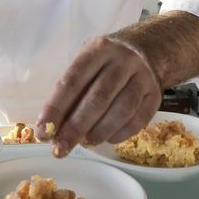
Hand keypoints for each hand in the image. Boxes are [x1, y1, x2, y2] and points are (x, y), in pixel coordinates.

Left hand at [37, 36, 161, 157]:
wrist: (146, 50)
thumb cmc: (105, 63)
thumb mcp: (86, 64)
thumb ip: (71, 92)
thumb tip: (53, 128)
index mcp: (98, 49)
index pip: (72, 81)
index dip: (56, 108)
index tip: (42, 131)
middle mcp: (122, 60)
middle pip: (97, 98)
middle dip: (76, 127)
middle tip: (61, 148)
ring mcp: (143, 77)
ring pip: (121, 110)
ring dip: (99, 132)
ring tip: (85, 143)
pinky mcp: (156, 95)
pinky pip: (138, 120)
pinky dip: (120, 134)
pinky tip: (106, 139)